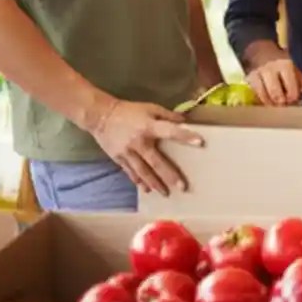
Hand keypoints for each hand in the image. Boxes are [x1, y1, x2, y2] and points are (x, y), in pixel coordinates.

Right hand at [88, 99, 203, 195]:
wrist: (101, 116)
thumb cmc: (130, 111)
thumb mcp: (150, 108)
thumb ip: (168, 115)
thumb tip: (185, 121)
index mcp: (149, 127)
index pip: (170, 132)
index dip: (185, 136)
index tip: (200, 142)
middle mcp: (139, 142)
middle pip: (156, 161)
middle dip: (169, 175)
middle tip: (182, 187)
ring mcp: (127, 152)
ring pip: (143, 172)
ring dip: (154, 183)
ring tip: (165, 193)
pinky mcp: (118, 158)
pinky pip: (131, 172)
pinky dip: (138, 181)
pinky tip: (146, 189)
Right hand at [246, 56, 301, 105]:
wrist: (260, 51)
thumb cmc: (281, 64)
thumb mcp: (294, 70)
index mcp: (285, 66)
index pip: (290, 88)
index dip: (293, 98)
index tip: (294, 101)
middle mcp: (271, 69)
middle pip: (276, 93)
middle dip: (281, 103)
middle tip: (285, 105)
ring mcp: (258, 74)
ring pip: (264, 95)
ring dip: (271, 103)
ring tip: (276, 105)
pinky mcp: (250, 78)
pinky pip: (256, 94)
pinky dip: (262, 100)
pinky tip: (267, 101)